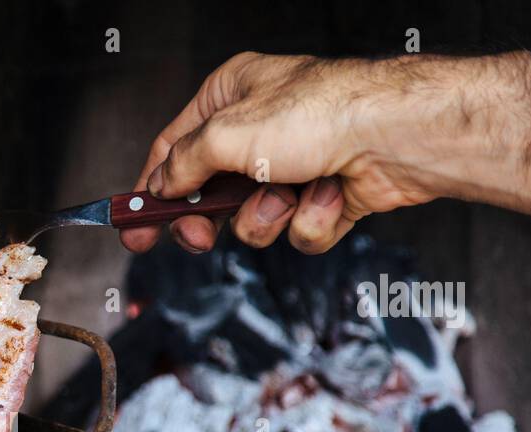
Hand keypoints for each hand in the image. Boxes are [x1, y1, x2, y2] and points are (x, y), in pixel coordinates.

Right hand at [121, 53, 448, 255]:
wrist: (397, 136)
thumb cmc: (322, 114)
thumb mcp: (227, 134)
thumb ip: (183, 165)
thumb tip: (160, 187)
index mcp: (231, 96)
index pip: (171, 149)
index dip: (150, 192)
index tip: (133, 227)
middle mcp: (260, 130)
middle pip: (209, 193)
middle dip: (210, 219)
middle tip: (201, 236)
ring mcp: (294, 167)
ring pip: (253, 219)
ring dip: (269, 216)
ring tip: (292, 194)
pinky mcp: (325, 198)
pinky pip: (298, 231)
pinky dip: (312, 221)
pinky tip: (331, 195)